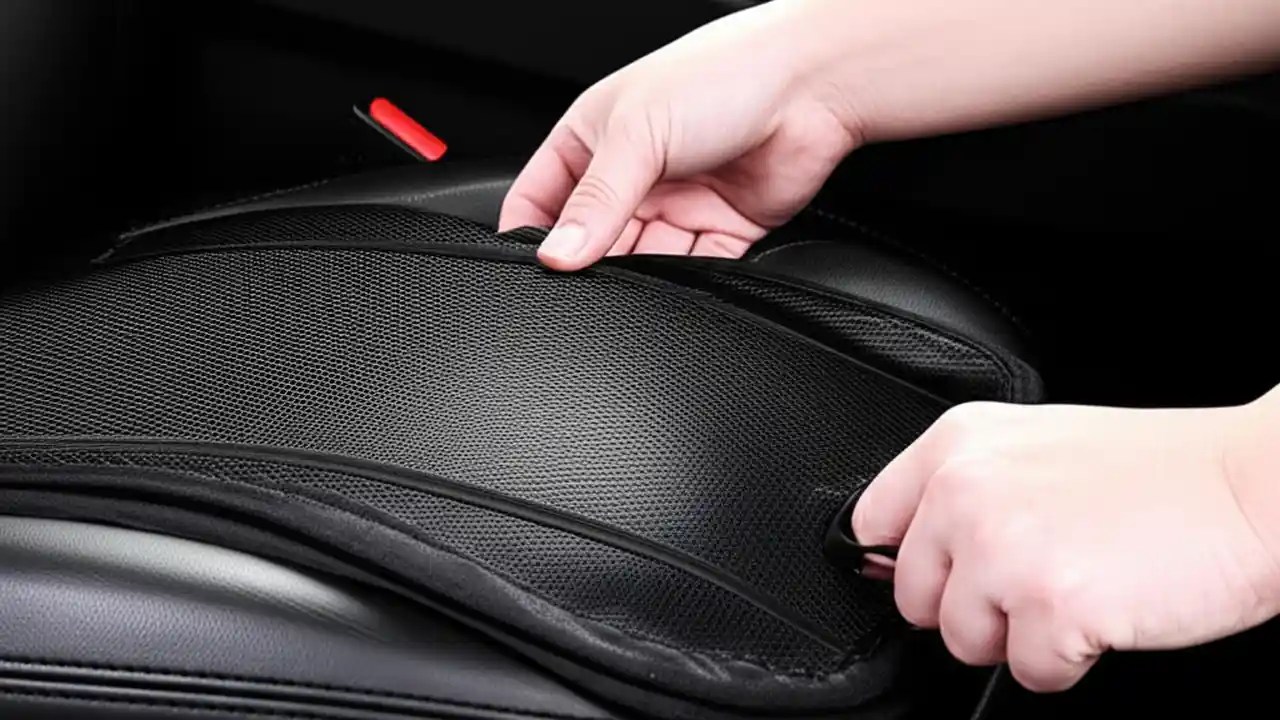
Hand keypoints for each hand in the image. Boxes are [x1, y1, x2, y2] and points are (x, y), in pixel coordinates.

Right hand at [498, 2, 861, 269]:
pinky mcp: (720, 229)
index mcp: (594, 138)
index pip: (540, 198)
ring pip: (640, 261)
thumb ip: (596, 203)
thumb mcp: (637, 134)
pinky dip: (681, 282)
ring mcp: (676, 202)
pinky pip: (690, 269)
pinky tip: (674, 281)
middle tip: (584, 284)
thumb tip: (558, 254)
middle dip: (589, 263)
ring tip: (633, 280)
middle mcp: (633, 172)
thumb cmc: (722, 73)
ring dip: (635, 277)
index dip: (531, 234)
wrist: (813, 83)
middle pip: (592, 239)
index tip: (531, 267)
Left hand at [853, 396, 1279, 691]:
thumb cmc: (1159, 473)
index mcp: (958, 445)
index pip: (870, 522)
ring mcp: (1002, 549)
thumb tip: (900, 549)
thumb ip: (963, 491)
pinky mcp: (1049, 606)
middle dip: (971, 606)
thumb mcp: (1035, 450)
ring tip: (1078, 589)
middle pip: (913, 595)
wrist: (1253, 488)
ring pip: (964, 641)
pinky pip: (1028, 672)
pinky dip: (1068, 661)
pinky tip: (1105, 613)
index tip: (941, 572)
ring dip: (1020, 636)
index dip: (907, 559)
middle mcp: (966, 491)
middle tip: (1037, 580)